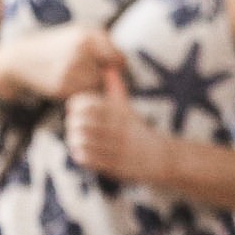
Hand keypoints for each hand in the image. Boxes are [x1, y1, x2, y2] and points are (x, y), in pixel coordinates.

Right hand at [0, 24, 124, 101]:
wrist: (22, 59)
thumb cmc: (59, 45)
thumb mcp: (80, 33)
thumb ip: (105, 44)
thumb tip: (123, 64)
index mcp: (88, 36)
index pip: (118, 58)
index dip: (116, 64)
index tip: (108, 65)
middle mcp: (81, 52)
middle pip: (108, 74)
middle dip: (102, 75)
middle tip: (86, 70)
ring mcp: (71, 71)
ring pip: (97, 85)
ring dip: (91, 84)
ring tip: (76, 75)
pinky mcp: (63, 87)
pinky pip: (82, 94)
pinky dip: (79, 91)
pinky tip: (68, 82)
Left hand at [65, 64, 166, 183]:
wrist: (160, 157)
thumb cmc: (139, 131)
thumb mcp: (129, 109)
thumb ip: (116, 89)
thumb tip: (109, 69)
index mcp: (119, 113)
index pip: (85, 104)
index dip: (76, 106)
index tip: (78, 111)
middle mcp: (117, 129)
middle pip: (79, 122)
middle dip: (73, 124)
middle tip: (75, 127)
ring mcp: (115, 147)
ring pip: (79, 140)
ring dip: (75, 140)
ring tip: (79, 140)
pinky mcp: (113, 165)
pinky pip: (86, 158)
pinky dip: (81, 155)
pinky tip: (85, 152)